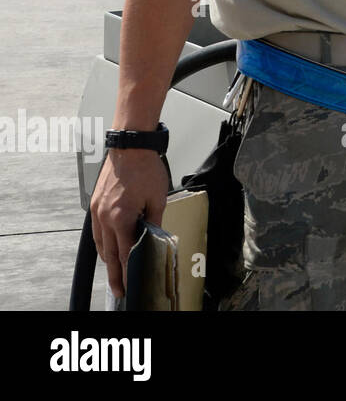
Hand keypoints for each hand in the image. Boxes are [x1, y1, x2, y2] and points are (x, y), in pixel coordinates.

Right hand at [90, 148, 168, 297]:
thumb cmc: (145, 169)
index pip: (124, 254)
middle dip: (115, 274)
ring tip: (115, 273)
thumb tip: (155, 239)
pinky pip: (96, 231)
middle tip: (120, 290)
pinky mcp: (95, 204)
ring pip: (100, 244)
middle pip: (109, 254)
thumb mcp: (158, 199)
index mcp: (121, 218)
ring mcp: (97, 211)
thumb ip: (155, 222)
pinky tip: (108, 248)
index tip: (130, 286)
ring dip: (108, 259)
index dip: (128, 272)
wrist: (130, 147)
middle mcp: (105, 217)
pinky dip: (102, 243)